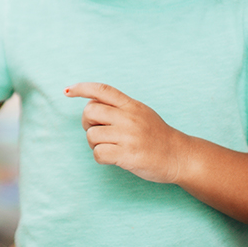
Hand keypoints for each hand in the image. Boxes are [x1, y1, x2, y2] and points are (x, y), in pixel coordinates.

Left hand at [65, 82, 190, 184]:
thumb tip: (91, 103)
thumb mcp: (141, 112)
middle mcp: (129, 118)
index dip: (82, 88)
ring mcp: (128, 136)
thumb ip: (120, 107)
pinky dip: (100, 157)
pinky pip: (98, 153)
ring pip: (91, 135)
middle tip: (98, 132)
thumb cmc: (157, 136)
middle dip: (87, 123)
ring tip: (109, 147)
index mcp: (132, 105)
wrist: (180, 156)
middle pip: (90, 112)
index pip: (102, 90)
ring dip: (94, 144)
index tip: (68, 91)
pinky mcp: (128, 155)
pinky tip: (111, 158)